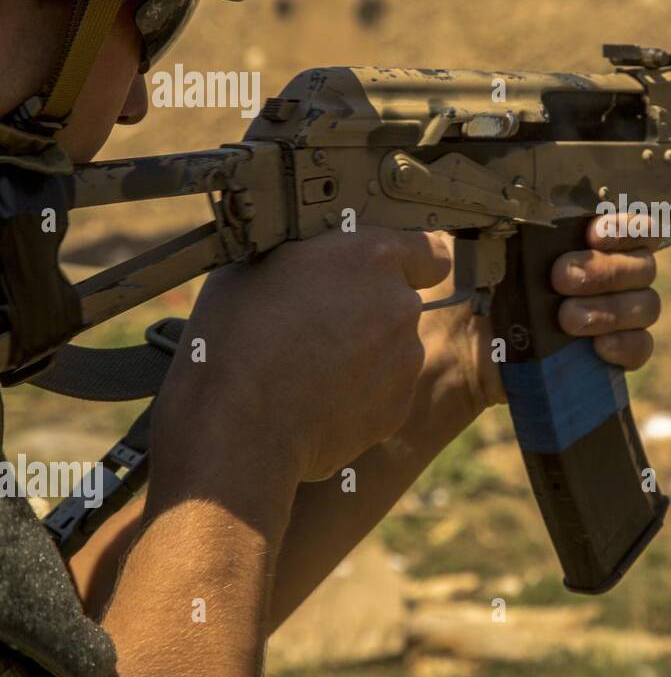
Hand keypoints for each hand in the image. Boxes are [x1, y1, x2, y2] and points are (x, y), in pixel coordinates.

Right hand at [151, 227, 450, 485]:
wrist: (237, 424)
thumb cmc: (235, 333)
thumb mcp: (262, 260)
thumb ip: (314, 252)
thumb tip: (319, 254)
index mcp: (374, 256)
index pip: (429, 253)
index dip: (408, 264)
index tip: (376, 276)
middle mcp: (402, 305)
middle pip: (401, 302)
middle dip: (370, 310)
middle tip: (318, 326)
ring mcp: (405, 360)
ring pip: (394, 349)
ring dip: (365, 353)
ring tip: (309, 369)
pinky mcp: (398, 408)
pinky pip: (384, 391)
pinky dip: (360, 393)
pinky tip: (316, 401)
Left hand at [416, 214, 661, 414]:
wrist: (456, 350)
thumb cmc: (469, 288)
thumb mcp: (477, 246)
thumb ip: (499, 219)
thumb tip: (503, 205)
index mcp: (582, 241)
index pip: (631, 225)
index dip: (623, 228)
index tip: (593, 234)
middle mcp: (605, 274)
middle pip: (642, 264)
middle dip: (605, 271)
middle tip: (561, 279)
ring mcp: (611, 316)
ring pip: (646, 305)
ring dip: (611, 309)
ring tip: (566, 319)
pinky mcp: (608, 356)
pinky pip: (640, 348)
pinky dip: (625, 346)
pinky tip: (597, 348)